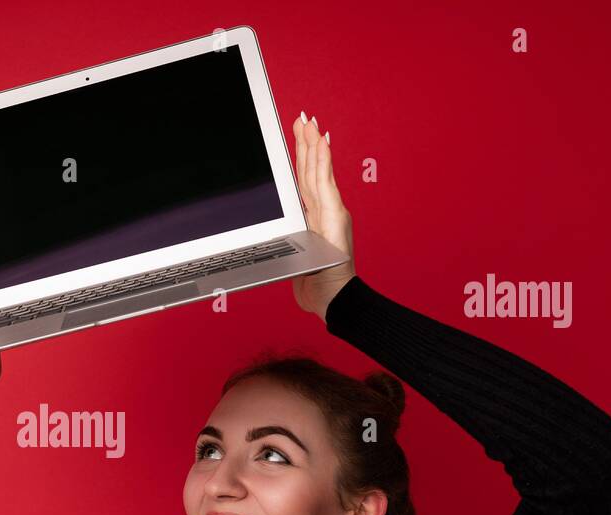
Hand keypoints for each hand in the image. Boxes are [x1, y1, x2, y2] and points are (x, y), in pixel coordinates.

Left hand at [290, 112, 354, 321]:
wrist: (334, 299)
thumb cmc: (316, 285)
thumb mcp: (294, 259)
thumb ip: (289, 248)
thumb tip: (276, 250)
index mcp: (314, 218)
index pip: (305, 183)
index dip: (302, 160)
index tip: (301, 138)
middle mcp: (324, 211)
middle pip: (310, 171)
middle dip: (306, 143)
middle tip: (301, 118)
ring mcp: (330, 211)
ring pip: (317, 171)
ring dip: (312, 144)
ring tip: (308, 121)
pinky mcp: (334, 215)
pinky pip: (324, 182)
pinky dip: (322, 160)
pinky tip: (320, 141)